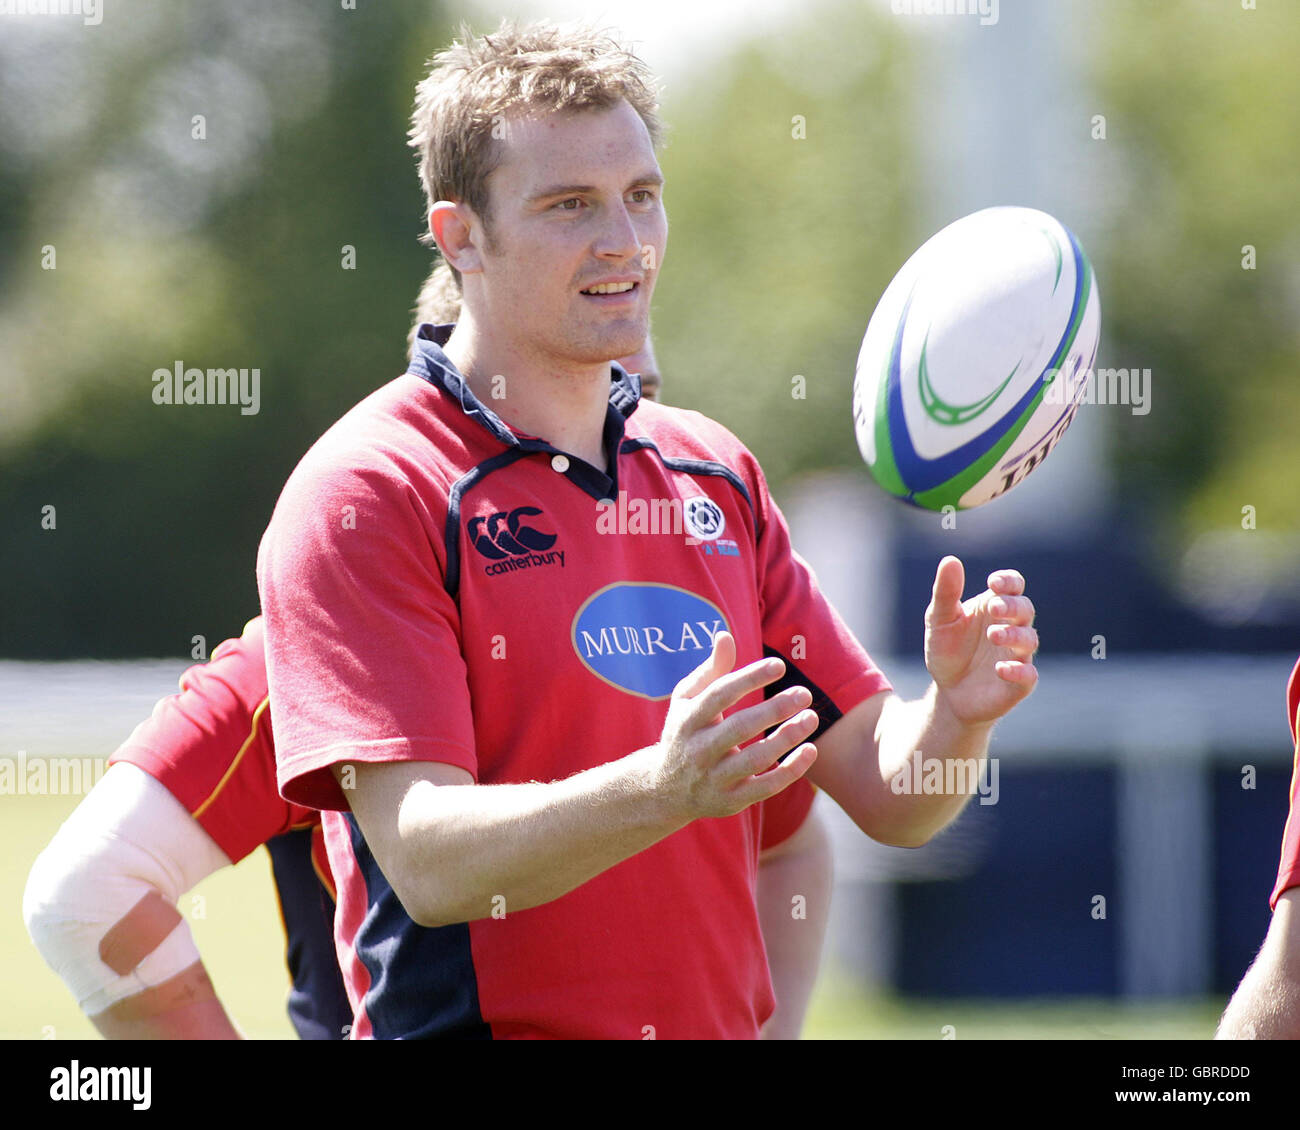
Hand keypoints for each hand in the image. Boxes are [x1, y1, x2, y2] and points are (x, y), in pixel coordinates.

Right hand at [654, 632, 818, 820]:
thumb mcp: (687, 700)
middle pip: (740, 727)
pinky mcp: (731, 801)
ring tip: (811, 717)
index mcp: (688, 719)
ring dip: (787, 738)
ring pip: (756, 759)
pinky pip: (766, 787)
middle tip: (804, 693)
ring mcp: (714, 778)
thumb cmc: (684, 733)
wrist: (664, 790)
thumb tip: (725, 635)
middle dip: (775, 709)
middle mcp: (699, 750)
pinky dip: (791, 771)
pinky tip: (810, 750)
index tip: (779, 665)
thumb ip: (710, 670)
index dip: (750, 678)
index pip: (720, 694)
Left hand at [923, 555, 1037, 726]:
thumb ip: (945, 592)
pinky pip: (1028, 675)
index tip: (993, 583)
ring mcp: (1017, 655)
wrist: (947, 693)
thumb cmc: (947, 651)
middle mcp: (1011, 628)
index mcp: (994, 607)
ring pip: (1030, 640)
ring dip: (1014, 635)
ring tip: (993, 635)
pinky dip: (1018, 670)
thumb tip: (950, 560)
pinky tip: (1000, 668)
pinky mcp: (1019, 683)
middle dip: (1012, 606)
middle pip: (1025, 609)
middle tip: (994, 608)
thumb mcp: (939, 620)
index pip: (1013, 586)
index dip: (1009, 581)